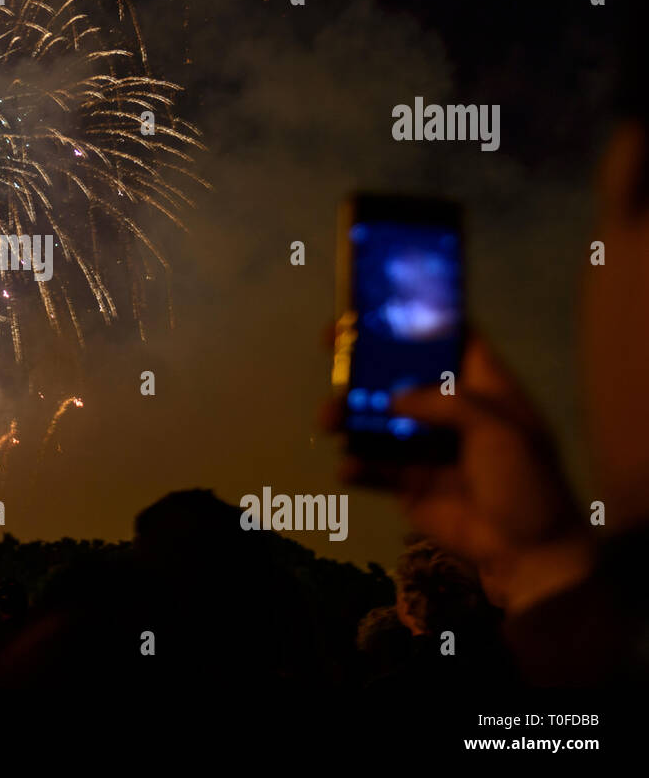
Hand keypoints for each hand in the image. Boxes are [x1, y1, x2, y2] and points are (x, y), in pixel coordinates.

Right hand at [322, 335, 594, 614]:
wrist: (526, 552)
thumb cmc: (524, 480)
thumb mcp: (499, 430)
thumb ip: (446, 404)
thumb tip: (392, 399)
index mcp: (482, 388)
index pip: (452, 338)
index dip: (420, 317)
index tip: (382, 303)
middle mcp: (449, 410)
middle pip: (400, 372)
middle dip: (364, 359)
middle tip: (330, 343)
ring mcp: (426, 445)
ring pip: (376, 418)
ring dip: (348, 414)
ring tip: (328, 419)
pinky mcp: (408, 482)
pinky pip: (372, 465)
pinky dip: (355, 464)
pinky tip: (348, 466)